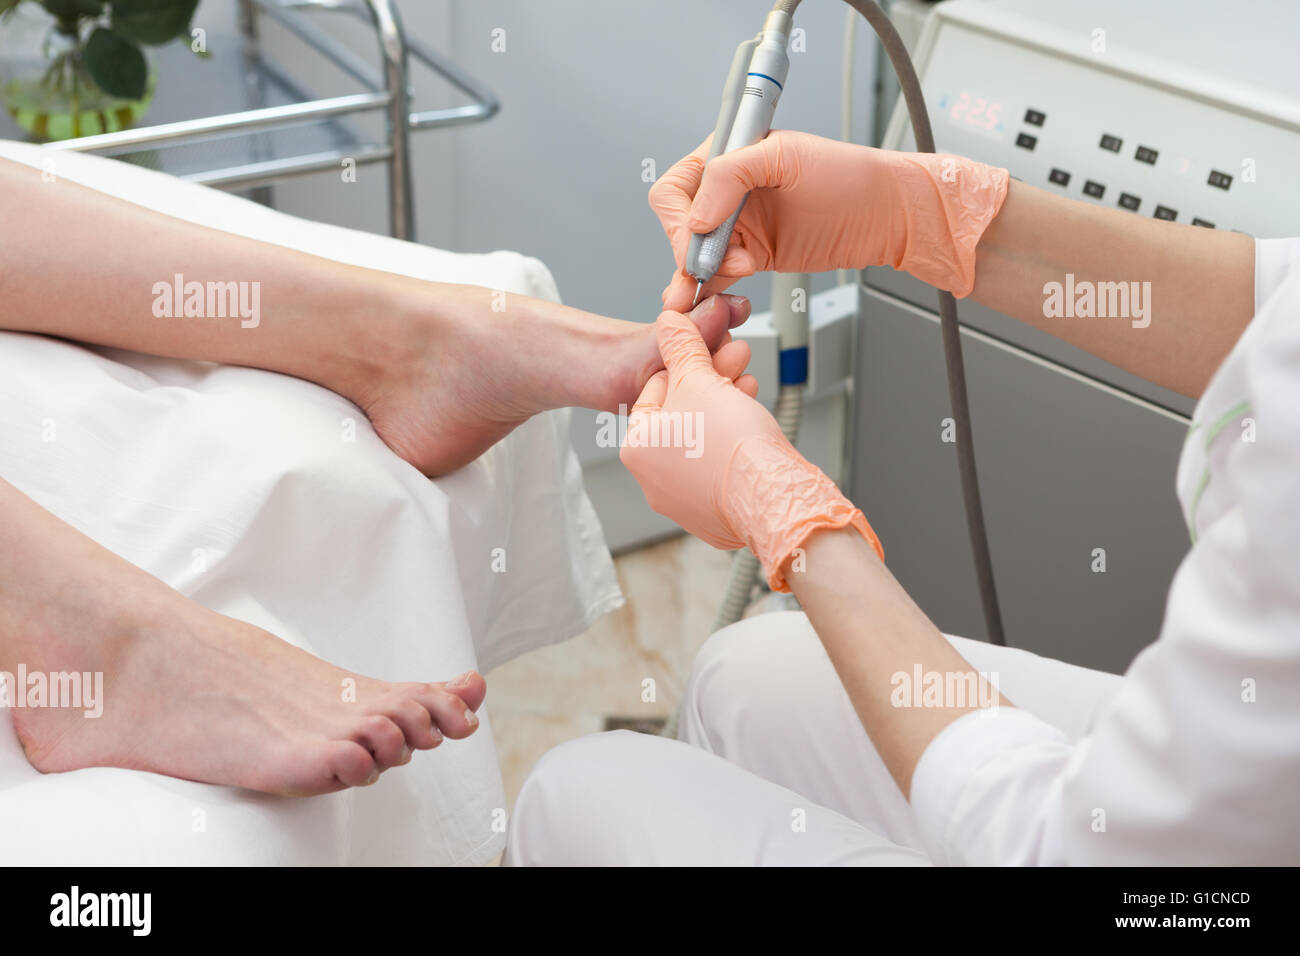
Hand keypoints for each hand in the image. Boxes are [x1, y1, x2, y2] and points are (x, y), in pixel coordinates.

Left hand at [621, 311, 881, 590]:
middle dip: (710, 387)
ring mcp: (680, 501)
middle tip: (734, 367)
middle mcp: (650, 480)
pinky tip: (750, 428)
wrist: (772, 495)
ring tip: (747, 392)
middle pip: (679, 416)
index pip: (655, 390)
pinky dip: (731, 446)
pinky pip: (716, 469)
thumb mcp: (700, 378)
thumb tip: (669, 323)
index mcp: (636, 448)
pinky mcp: (710, 513)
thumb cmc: (731, 444)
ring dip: (724, 411)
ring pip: (700, 441)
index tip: (709, 356)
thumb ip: (681, 346)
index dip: (687, 366)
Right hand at [649, 130, 1008, 311]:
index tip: (703, 233)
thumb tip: (695, 216)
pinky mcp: (753, 255)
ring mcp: (739, 225)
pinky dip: (713, 289)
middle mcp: (727, 191)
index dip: (682, 215)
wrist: (885, 214)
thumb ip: (732, 175)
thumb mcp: (787, 156)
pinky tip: (721, 296)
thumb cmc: (848, 174)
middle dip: (691, 250)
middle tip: (716, 266)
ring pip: (696, 256)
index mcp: (728, 156)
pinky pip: (719, 276)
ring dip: (700, 276)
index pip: (677, 187)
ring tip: (718, 286)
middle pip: (680, 226)